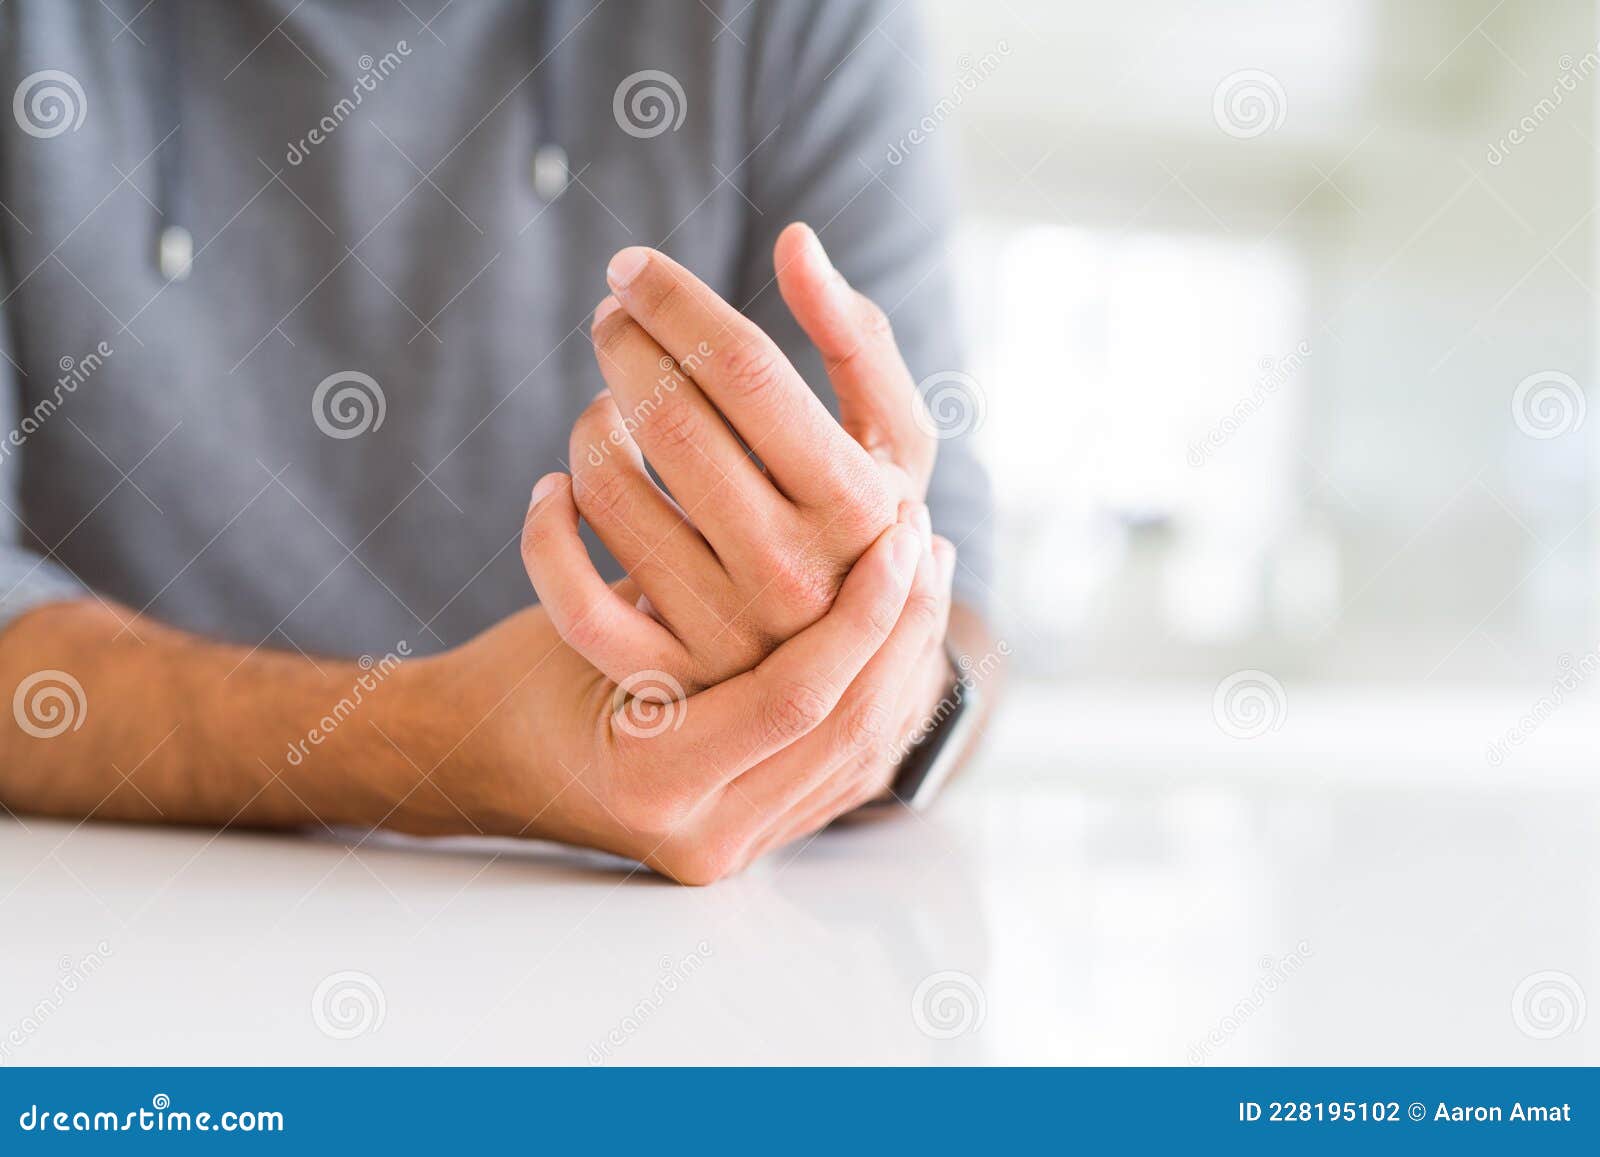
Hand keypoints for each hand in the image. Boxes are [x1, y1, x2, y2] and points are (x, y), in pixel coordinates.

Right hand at [414, 505, 946, 883]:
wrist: (478, 765)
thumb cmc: (516, 680)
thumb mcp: (589, 623)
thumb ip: (687, 593)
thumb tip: (809, 518)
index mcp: (654, 784)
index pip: (796, 697)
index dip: (859, 609)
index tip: (898, 528)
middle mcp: (706, 834)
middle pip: (850, 730)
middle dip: (903, 628)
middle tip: (928, 541)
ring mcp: (736, 844)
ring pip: (864, 751)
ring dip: (905, 654)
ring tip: (924, 572)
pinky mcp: (757, 835)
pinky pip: (850, 766)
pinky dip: (884, 689)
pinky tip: (900, 629)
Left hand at [529, 224, 938, 693]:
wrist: (844, 669)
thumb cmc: (863, 525)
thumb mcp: (892, 441)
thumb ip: (858, 339)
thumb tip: (796, 241)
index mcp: (857, 501)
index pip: (743, 366)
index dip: (675, 300)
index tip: (631, 268)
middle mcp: (794, 571)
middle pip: (669, 415)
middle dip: (623, 343)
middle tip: (610, 319)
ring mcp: (728, 632)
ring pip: (609, 488)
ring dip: (587, 424)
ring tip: (604, 408)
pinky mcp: (668, 677)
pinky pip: (570, 598)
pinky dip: (542, 530)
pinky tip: (553, 491)